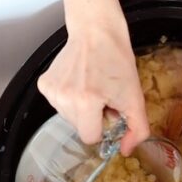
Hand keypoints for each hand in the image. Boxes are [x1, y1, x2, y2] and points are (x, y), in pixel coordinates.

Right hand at [37, 0, 149, 153]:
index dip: (103, 126)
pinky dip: (69, 97)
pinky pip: (59, 104)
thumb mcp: (135, 96)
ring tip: (91, 86)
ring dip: (81, 107)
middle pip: (79, 127)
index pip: (90, 137)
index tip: (110, 110)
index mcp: (86, 102)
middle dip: (93, 117)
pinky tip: (78, 81)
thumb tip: (125, 150)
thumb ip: (137, 128)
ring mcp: (51, 91)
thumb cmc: (117, 61)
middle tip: (103, 95)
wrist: (97, 31)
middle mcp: (64, 98)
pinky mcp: (44, 84)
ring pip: (68, 117)